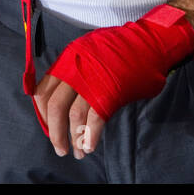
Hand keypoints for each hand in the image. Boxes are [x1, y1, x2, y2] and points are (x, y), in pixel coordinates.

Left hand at [32, 5, 193, 157]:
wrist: (151, 42)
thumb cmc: (123, 50)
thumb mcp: (91, 53)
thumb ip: (75, 72)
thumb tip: (64, 100)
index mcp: (68, 59)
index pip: (43, 91)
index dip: (43, 114)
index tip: (50, 127)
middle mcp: (76, 69)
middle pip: (55, 106)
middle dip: (55, 132)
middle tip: (61, 149)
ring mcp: (93, 80)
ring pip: (73, 115)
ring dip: (74, 138)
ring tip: (79, 152)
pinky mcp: (110, 91)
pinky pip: (95, 119)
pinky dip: (91, 136)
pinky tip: (91, 146)